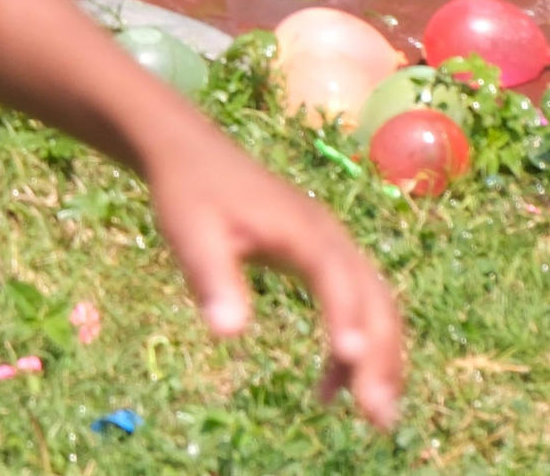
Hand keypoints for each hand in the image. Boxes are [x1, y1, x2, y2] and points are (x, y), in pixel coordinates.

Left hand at [139, 120, 404, 428]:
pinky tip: (328, 391)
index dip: (346, 316)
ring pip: (376, 310)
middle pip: (373, 301)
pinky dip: (352, 351)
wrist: (190, 153)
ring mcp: (333, 250)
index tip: (351, 358)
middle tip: (377, 418)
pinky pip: (356, 311)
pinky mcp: (325, 263)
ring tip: (374, 417)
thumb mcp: (190, 232)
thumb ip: (211, 278)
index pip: (336, 276)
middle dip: (381, 357)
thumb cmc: (189, 192)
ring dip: (380, 361)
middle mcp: (330, 238)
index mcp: (301, 228)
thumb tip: (227, 334)